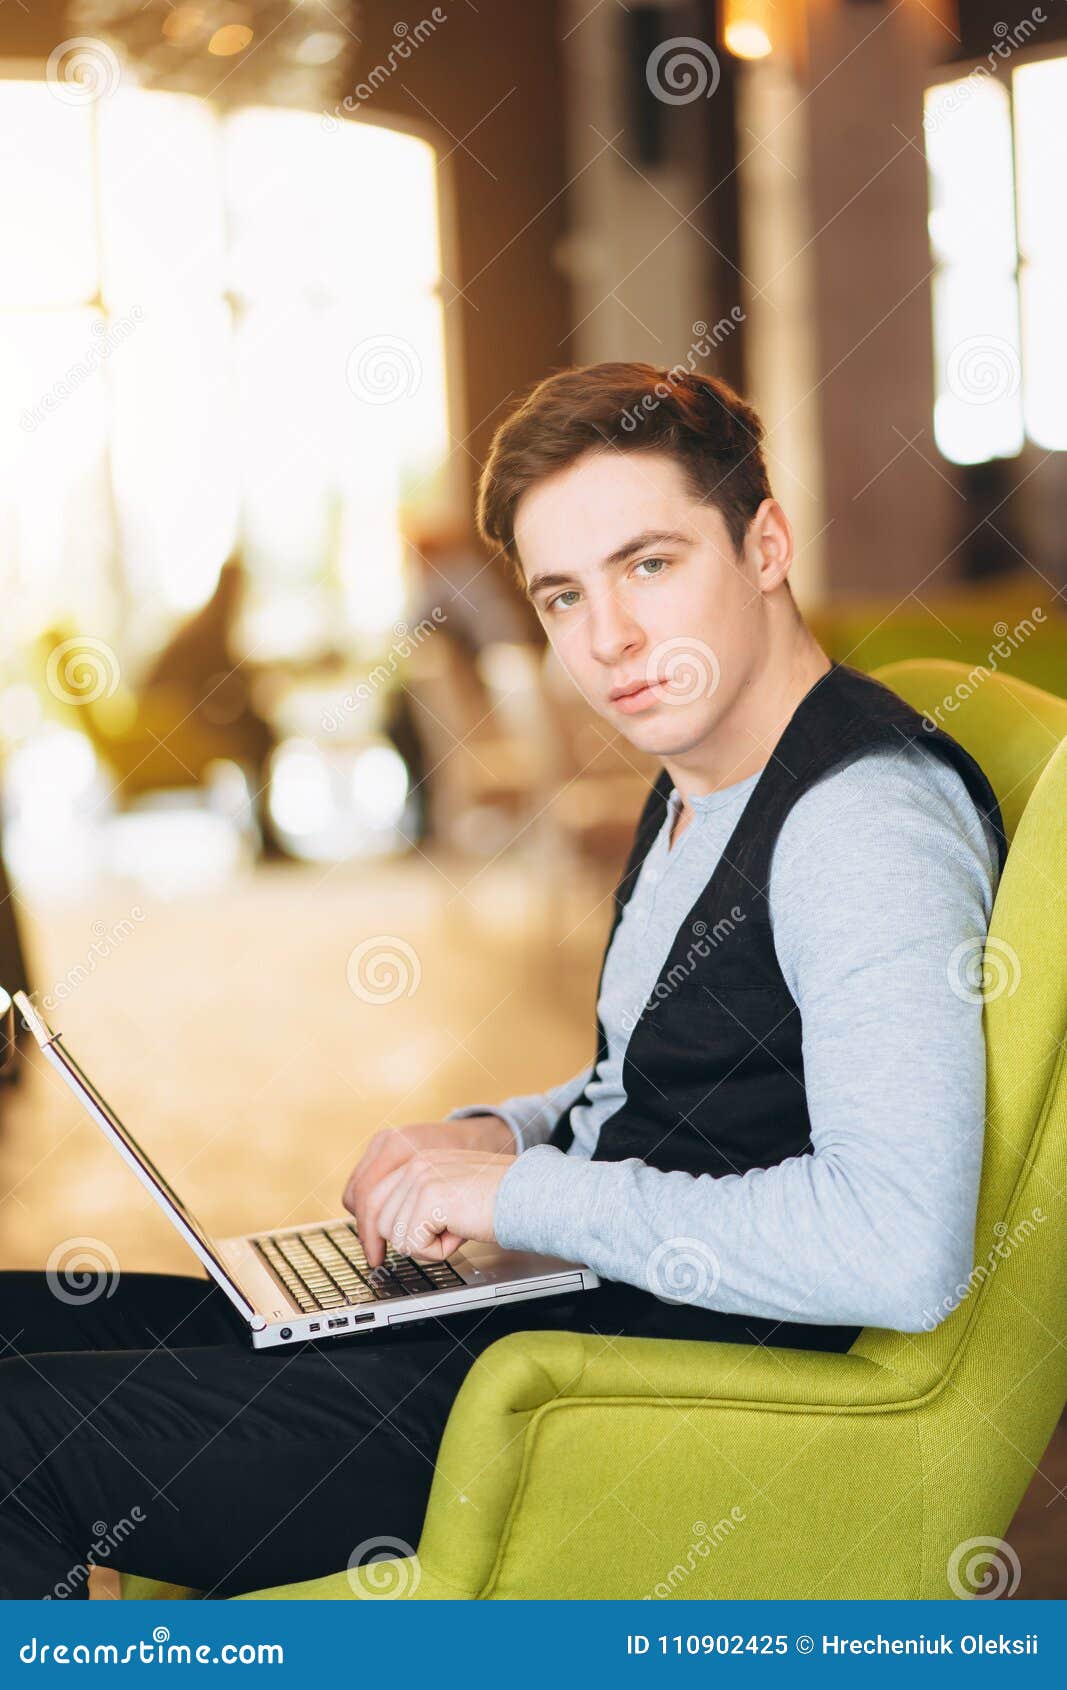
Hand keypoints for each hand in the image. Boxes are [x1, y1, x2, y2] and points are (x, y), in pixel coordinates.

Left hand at [342, 1116, 514, 1264]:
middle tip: (432, 1245)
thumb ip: (423, 1201)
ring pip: (393, 1233)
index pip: (376, 1196)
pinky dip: (437, 1250)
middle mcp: (416, 1164)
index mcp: (420, 1159)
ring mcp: (420, 1178)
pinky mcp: (430, 1197)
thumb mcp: (452, 1192)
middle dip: (401, 1240)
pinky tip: (460, 1233)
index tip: (376, 1254)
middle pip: (378, 1217)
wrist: (527, 1195)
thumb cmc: (499, 1199)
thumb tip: (395, 1232)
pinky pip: (413, 1244)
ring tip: (454, 1232)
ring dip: (423, 1244)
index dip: (377, 1229)